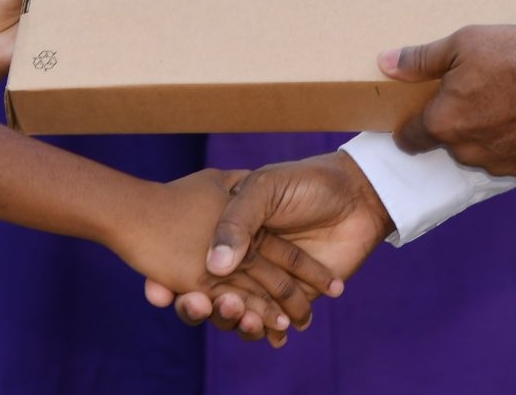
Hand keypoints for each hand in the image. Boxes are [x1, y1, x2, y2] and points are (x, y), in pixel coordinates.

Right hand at [146, 153, 388, 332]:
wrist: (358, 194)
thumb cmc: (306, 182)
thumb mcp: (263, 188)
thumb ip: (238, 221)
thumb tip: (215, 265)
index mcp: (225, 233)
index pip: (184, 263)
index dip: (165, 281)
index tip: (157, 294)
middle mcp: (240, 260)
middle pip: (205, 296)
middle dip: (196, 308)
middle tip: (200, 305)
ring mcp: (265, 281)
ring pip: (236, 313)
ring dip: (233, 321)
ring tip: (244, 316)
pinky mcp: (293, 298)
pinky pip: (270, 323)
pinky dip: (265, 332)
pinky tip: (268, 333)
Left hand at [381, 25, 515, 179]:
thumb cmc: (514, 61)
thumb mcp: (464, 43)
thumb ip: (422, 58)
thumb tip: (385, 63)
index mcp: (442, 123)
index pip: (409, 138)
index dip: (411, 125)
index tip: (421, 112)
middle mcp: (464, 151)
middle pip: (447, 142)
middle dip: (456, 123)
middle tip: (476, 95)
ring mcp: (496, 165)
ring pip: (478, 152)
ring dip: (484, 134)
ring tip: (505, 104)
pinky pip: (509, 159)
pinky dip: (512, 143)